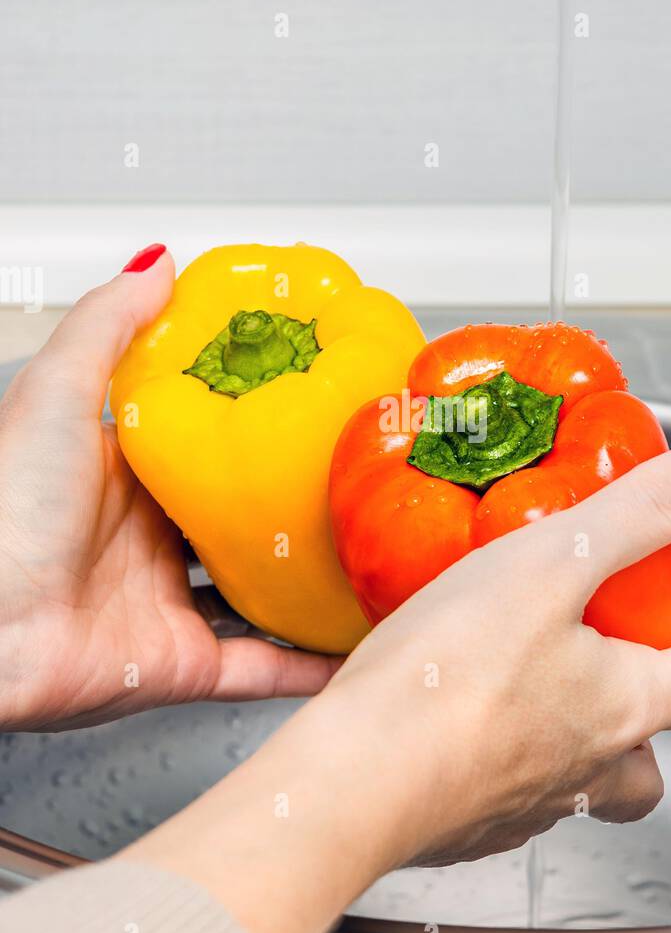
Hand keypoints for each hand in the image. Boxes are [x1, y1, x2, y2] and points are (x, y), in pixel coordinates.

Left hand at [0, 246, 339, 730]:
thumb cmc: (0, 513)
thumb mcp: (53, 393)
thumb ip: (108, 326)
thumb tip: (157, 265)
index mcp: (122, 476)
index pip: (204, 444)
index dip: (256, 423)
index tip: (311, 399)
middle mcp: (145, 540)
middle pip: (239, 518)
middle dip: (295, 502)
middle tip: (358, 477)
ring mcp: (164, 603)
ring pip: (259, 592)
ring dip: (310, 582)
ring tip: (371, 558)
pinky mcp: (178, 664)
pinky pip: (258, 667)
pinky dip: (307, 665)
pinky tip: (350, 644)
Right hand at [325, 435, 670, 865]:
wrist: (351, 785)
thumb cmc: (447, 679)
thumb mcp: (552, 562)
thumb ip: (637, 513)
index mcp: (624, 708)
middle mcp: (585, 771)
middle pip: (654, 752)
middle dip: (650, 697)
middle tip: (619, 643)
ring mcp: (522, 806)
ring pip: (578, 778)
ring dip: (573, 729)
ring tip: (529, 671)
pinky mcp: (460, 823)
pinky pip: (499, 789)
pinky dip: (492, 747)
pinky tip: (447, 708)